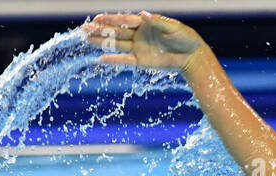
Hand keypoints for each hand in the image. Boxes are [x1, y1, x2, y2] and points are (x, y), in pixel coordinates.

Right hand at [82, 12, 204, 72]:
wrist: (191, 55)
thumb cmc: (184, 37)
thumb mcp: (172, 27)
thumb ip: (157, 22)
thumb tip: (143, 14)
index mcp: (144, 23)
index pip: (123, 20)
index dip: (109, 19)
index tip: (96, 19)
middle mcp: (139, 34)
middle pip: (116, 32)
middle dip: (100, 30)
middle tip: (84, 30)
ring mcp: (139, 47)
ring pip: (117, 44)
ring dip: (102, 42)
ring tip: (87, 40)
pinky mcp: (142, 61)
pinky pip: (125, 60)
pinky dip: (115, 59)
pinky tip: (102, 58)